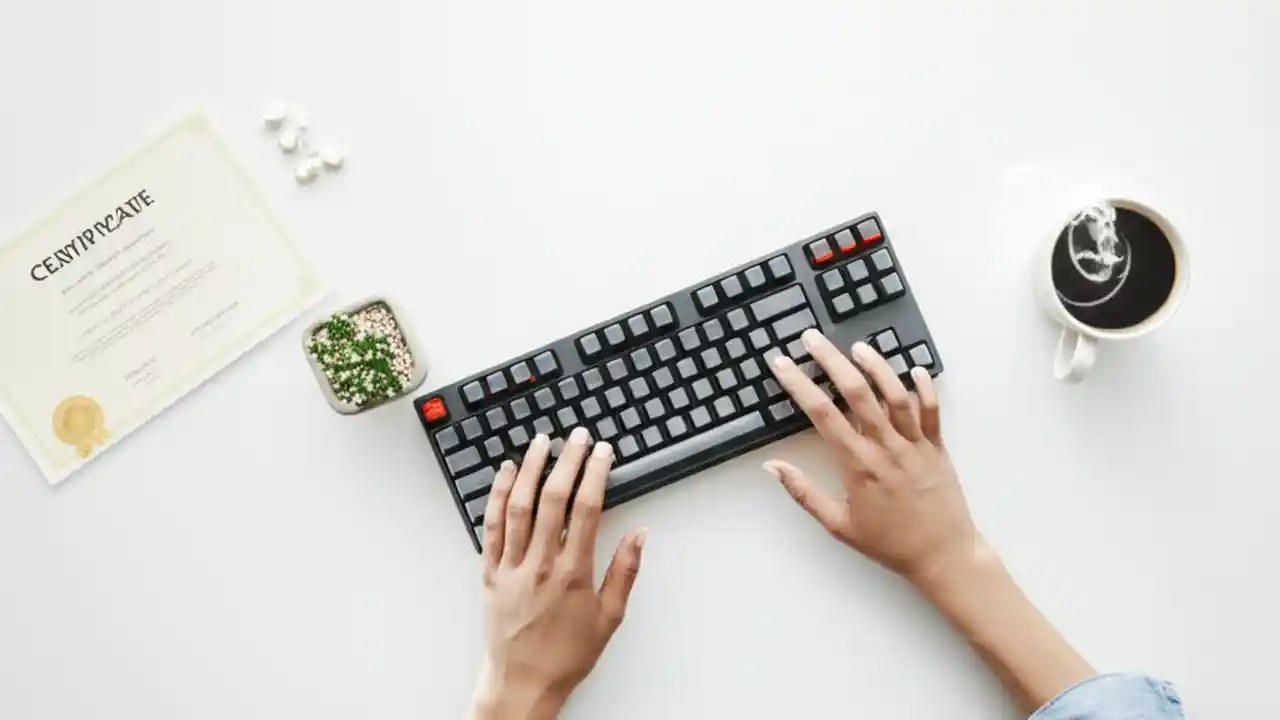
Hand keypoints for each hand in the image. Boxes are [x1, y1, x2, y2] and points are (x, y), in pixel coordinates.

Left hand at [468, 429, 647, 719]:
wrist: (522, 682)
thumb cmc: (566, 654)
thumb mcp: (610, 617)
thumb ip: (625, 571)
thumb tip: (640, 534)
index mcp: (572, 574)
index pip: (586, 510)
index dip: (595, 474)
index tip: (602, 452)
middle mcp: (539, 565)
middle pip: (552, 499)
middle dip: (566, 461)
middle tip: (576, 436)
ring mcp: (511, 567)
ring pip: (519, 506)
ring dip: (531, 468)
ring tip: (540, 442)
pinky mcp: (490, 572)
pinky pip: (491, 526)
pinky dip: (498, 495)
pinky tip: (507, 474)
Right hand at [764, 329, 984, 583]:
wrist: (942, 556)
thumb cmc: (889, 544)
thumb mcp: (838, 524)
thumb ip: (804, 493)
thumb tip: (772, 467)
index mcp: (858, 465)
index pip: (822, 414)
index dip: (799, 385)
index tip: (783, 364)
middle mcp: (885, 447)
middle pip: (856, 392)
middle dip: (831, 360)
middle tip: (813, 339)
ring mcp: (914, 444)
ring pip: (894, 394)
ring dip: (876, 366)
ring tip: (857, 347)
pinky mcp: (937, 447)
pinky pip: (932, 410)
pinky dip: (924, 387)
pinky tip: (914, 369)